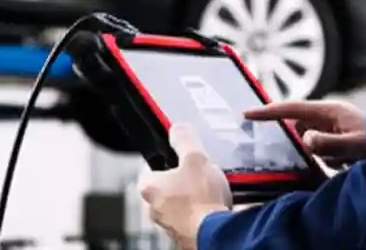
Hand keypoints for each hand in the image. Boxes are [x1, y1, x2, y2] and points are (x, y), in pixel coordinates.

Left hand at [139, 123, 232, 249]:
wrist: (216, 234)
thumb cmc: (201, 199)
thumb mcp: (195, 158)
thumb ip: (184, 139)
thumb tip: (177, 129)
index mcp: (148, 187)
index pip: (150, 166)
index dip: (167, 158)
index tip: (181, 157)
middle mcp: (153, 209)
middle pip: (165, 186)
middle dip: (182, 180)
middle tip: (199, 174)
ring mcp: (168, 225)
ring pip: (178, 204)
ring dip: (192, 198)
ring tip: (211, 192)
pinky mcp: (184, 237)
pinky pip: (191, 219)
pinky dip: (201, 214)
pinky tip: (215, 208)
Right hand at [244, 100, 365, 169]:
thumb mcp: (355, 145)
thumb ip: (329, 142)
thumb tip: (305, 138)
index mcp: (331, 110)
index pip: (292, 109)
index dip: (268, 111)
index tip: (247, 114)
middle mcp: (331, 116)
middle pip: (297, 121)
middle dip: (283, 130)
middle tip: (264, 138)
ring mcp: (336, 127)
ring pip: (309, 135)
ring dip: (304, 147)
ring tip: (303, 155)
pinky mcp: (341, 139)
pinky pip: (320, 146)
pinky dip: (316, 154)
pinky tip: (323, 164)